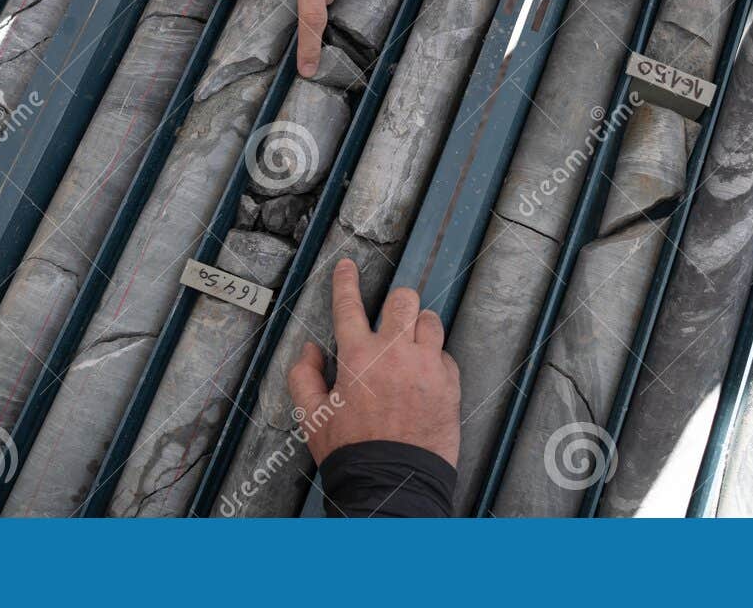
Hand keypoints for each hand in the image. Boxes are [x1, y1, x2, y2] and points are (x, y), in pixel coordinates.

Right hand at [287, 259, 460, 467]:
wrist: (391, 484)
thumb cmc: (352, 452)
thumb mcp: (311, 416)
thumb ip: (303, 376)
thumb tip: (310, 350)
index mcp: (357, 357)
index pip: (348, 305)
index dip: (345, 280)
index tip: (347, 267)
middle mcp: (394, 354)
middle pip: (403, 300)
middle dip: (397, 302)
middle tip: (391, 316)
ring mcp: (425, 367)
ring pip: (431, 321)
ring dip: (420, 327)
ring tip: (411, 345)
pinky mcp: (449, 385)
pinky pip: (446, 356)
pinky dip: (435, 360)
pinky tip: (425, 376)